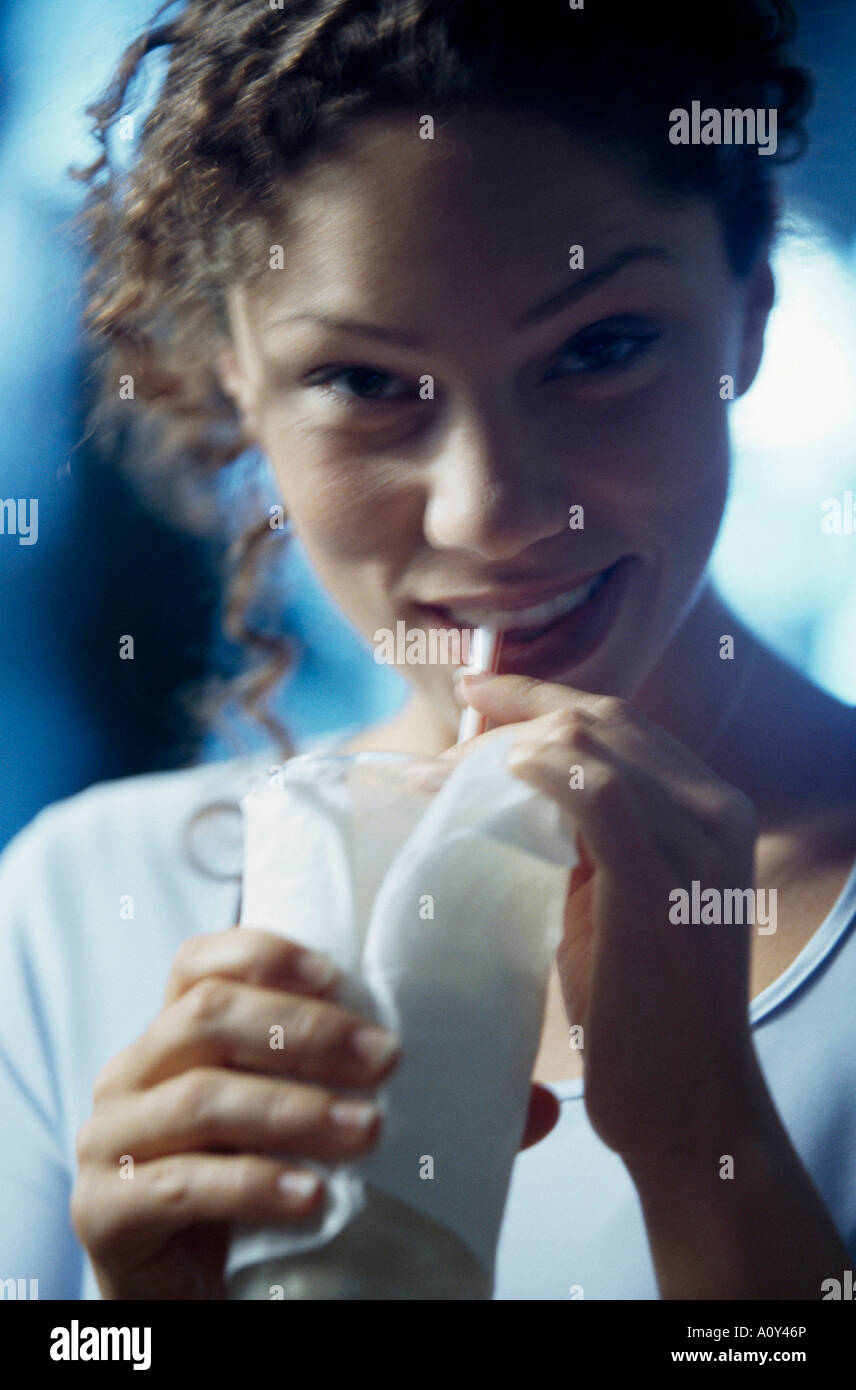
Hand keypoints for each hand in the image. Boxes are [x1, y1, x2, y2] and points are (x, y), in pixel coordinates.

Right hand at [71, 928, 401, 1298]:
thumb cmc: (232, 1185)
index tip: (338, 977)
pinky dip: (256, 1185)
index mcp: (163, 1039)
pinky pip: (184, 1185)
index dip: (263, 956)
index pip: (197, 964)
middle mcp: (126, 1076)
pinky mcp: (102, 1211)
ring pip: (202, 1099)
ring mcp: (106, 1141)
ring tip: (368, 1130)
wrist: (175, 1291)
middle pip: (206, 1018)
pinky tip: (313, 1197)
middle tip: (384, 1057)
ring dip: (296, 1110)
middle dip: (304, 1031)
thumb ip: (287, 1067)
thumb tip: (382, 1036)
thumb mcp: (259, 1114)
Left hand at [445, 673, 762, 1166]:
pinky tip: (495, 778)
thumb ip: (584, 840)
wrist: (689, 1107)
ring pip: (591, 745)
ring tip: (443, 779)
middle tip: (442, 750)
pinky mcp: (659, 888)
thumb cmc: (642, 1009)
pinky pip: (598, 794)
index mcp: (710, 809)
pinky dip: (541, 772)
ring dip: (502, 750)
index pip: (619, 719)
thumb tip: (504, 791)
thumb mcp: (616, 900)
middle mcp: (715, 813)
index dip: (541, 696)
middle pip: (600, 720)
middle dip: (511, 719)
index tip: (475, 692)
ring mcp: (695, 848)